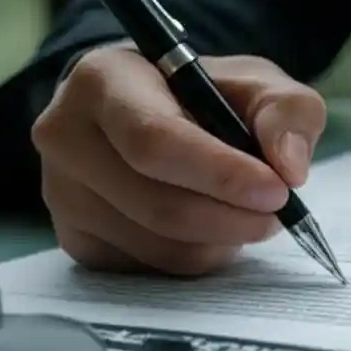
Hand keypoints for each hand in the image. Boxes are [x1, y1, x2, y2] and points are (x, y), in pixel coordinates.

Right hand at [31, 47, 326, 274]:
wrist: (149, 113)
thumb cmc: (201, 94)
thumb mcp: (256, 83)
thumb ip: (286, 112)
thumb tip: (289, 168)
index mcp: (101, 81)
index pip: (155, 141)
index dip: (221, 174)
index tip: (277, 190)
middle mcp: (65, 136)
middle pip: (157, 204)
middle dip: (233, 216)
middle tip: (279, 211)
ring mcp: (62, 195)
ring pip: (159, 246)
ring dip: (221, 240)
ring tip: (246, 213)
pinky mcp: (76, 241)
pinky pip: (148, 269)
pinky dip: (198, 257)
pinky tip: (211, 228)